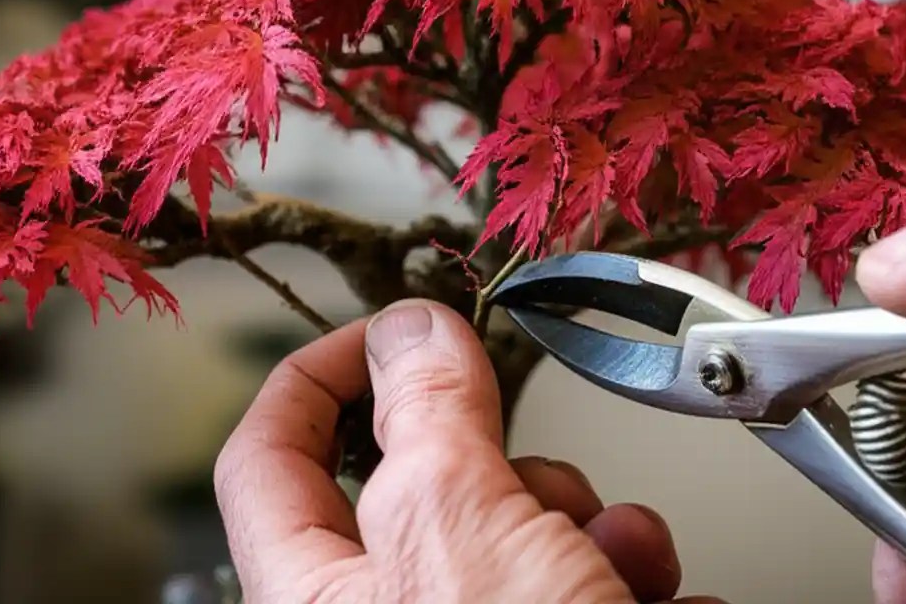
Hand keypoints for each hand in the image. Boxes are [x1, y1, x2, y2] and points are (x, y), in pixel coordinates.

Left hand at [214, 299, 723, 603]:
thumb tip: (408, 327)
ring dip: (594, 533)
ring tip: (625, 568)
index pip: (272, 455)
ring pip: (527, 537)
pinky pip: (588, 592)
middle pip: (433, 487)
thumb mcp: (462, 530)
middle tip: (548, 493)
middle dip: (512, 471)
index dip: (321, 374)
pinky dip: (633, 587)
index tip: (391, 332)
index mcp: (317, 597)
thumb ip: (429, 415)